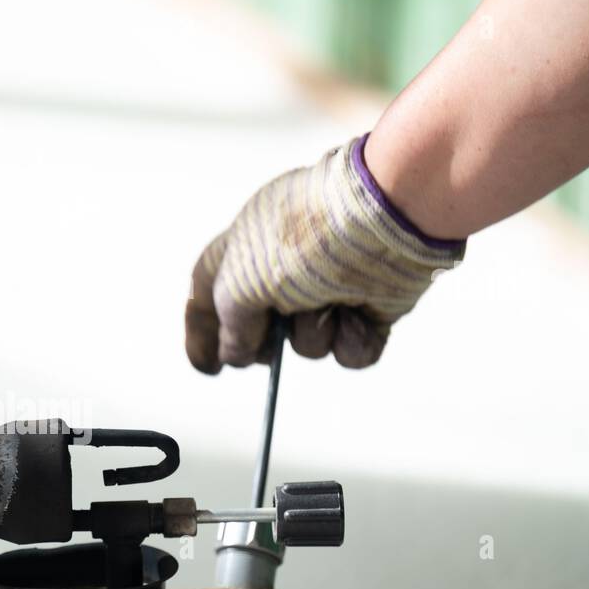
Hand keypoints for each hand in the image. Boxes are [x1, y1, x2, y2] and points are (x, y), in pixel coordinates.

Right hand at [184, 135, 464, 371]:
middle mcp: (285, 265)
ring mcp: (329, 286)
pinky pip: (350, 348)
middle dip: (265, 343)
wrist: (386, 218)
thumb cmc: (303, 240)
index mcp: (246, 244)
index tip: (207, 370)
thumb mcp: (240, 283)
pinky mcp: (370, 305)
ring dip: (313, 334)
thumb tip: (235, 356)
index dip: (203, 329)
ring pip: (307, 342)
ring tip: (328, 304)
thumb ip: (229, 326)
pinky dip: (354, 342)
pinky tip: (360, 317)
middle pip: (260, 326)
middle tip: (268, 345)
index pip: (208, 289)